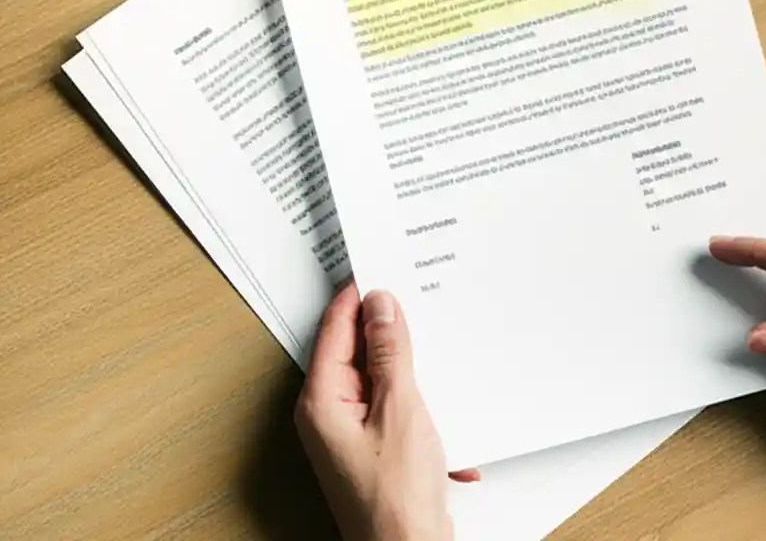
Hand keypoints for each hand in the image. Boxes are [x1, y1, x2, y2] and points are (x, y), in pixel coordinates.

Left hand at [295, 283, 477, 540]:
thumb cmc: (395, 497)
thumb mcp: (400, 409)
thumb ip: (390, 353)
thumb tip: (381, 307)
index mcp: (322, 400)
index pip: (335, 329)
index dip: (358, 295)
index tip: (381, 268)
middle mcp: (328, 415)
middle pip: (356, 352)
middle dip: (389, 330)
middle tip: (418, 301)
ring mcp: (349, 434)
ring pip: (379, 380)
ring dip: (409, 370)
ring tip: (437, 358)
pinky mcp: (372, 449)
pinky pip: (393, 407)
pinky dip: (419, 404)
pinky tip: (443, 412)